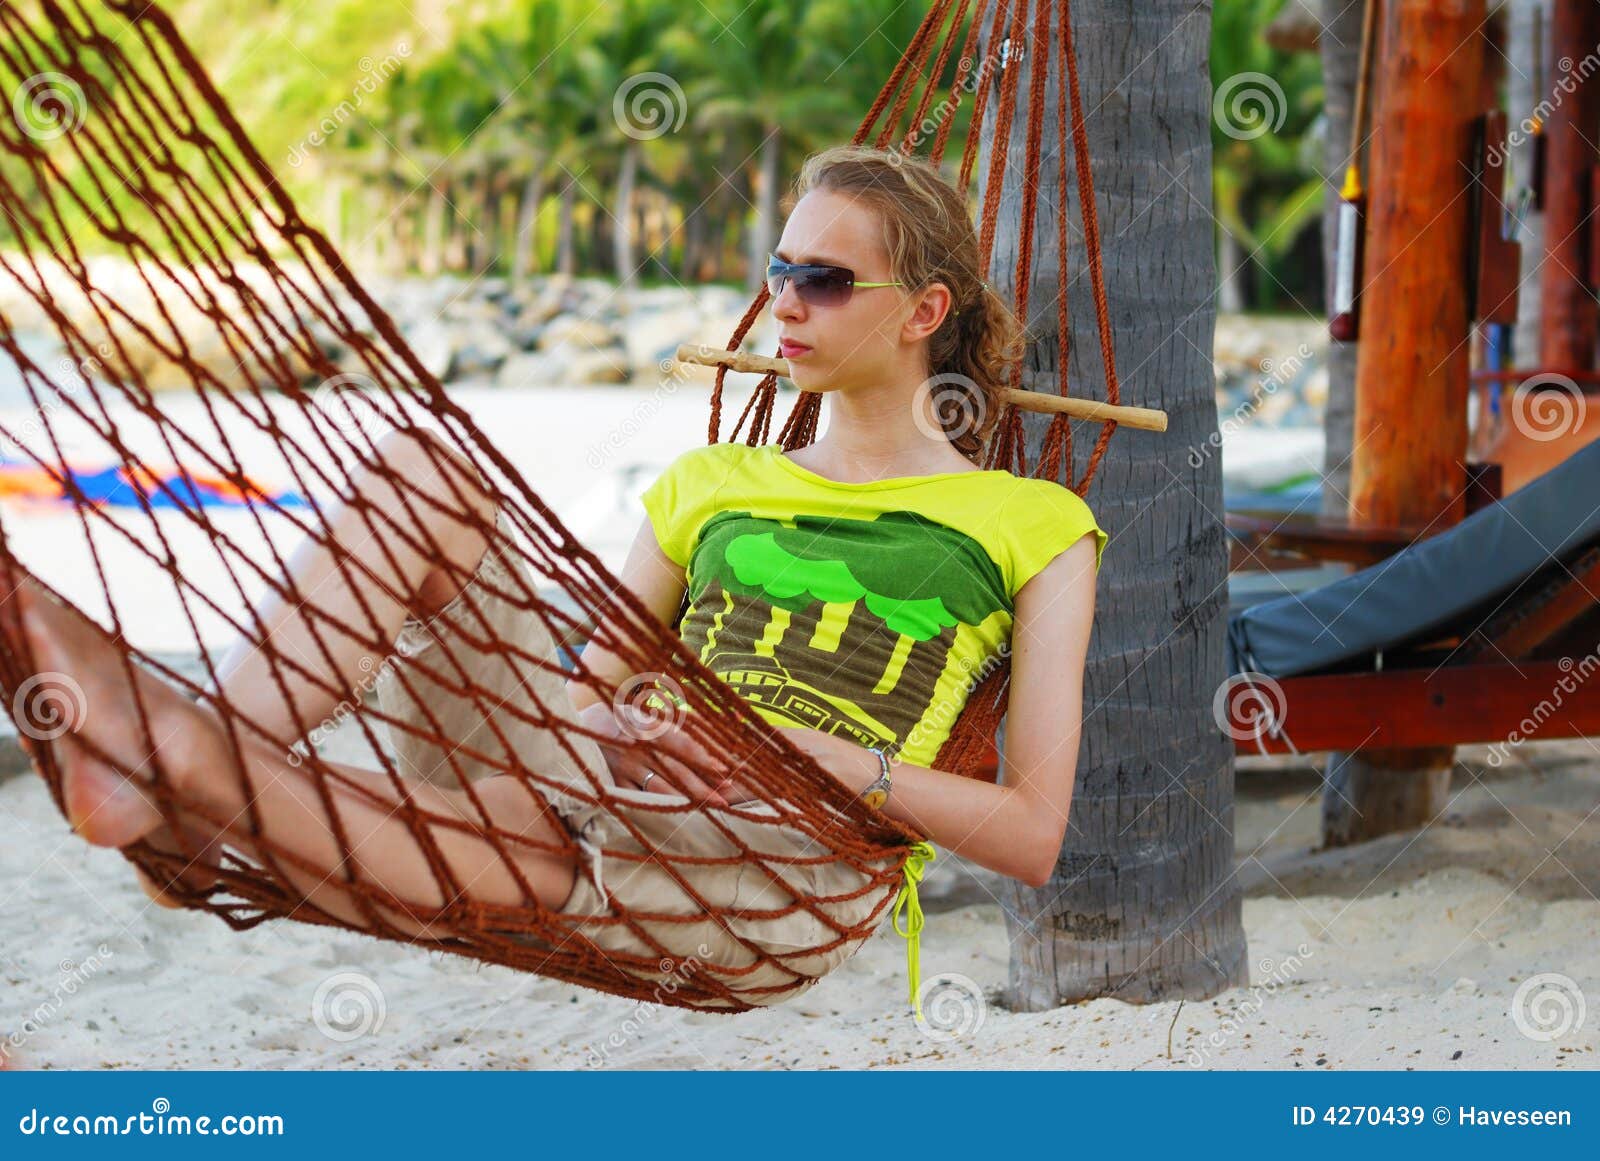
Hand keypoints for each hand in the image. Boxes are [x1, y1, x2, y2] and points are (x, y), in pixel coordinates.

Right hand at [575, 700, 736, 806]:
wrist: (587, 727)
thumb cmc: (627, 719)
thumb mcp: (651, 716)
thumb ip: (678, 727)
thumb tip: (710, 736)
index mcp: (652, 728)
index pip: (684, 747)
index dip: (706, 761)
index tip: (725, 773)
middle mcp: (640, 749)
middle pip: (677, 772)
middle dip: (703, 787)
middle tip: (724, 800)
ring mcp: (626, 768)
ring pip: (661, 788)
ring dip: (687, 800)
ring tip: (708, 808)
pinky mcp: (615, 783)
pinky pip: (639, 799)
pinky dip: (658, 807)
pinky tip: (676, 816)